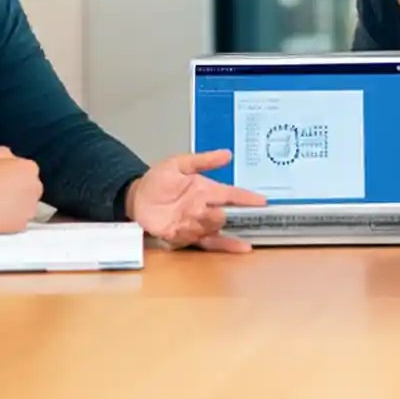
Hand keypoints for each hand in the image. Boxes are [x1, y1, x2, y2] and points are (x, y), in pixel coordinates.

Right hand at [0, 147, 42, 233]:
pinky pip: (16, 223)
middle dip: (15, 192)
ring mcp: (28, 208)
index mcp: (29, 169)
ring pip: (24, 208)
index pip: (27, 173)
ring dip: (13, 207)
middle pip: (28, 191)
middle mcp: (34, 188)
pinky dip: (6, 222)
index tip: (4, 181)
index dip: (12, 177)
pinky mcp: (19, 225)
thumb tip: (7, 161)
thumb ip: (6, 156)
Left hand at [126, 149, 266, 252]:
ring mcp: (195, 224)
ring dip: (209, 225)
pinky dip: (218, 243)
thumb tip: (227, 154)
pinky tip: (233, 244)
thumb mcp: (179, 164)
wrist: (136, 198)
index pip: (231, 194)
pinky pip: (203, 243)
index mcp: (206, 190)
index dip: (247, 198)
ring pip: (213, 229)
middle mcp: (204, 208)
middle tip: (218, 213)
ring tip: (198, 217)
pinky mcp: (184, 237)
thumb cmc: (157, 180)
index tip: (262, 201)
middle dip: (222, 215)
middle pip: (224, 215)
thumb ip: (203, 160)